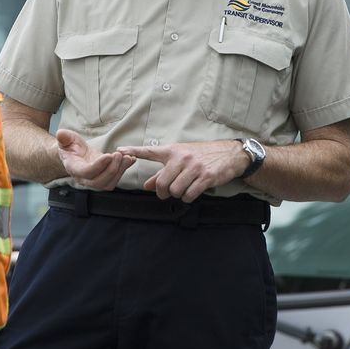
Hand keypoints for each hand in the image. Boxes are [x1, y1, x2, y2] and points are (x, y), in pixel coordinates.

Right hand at [56, 129, 134, 189]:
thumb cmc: (71, 147)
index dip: (98, 166)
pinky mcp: (105, 179)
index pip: (86, 172)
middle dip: (112, 169)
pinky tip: (130, 159)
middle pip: (99, 182)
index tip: (108, 155)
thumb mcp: (66, 139)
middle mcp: (84, 179)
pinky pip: (115, 179)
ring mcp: (95, 181)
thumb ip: (64, 137)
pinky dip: (124, 170)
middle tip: (119, 155)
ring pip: (109, 183)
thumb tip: (61, 133)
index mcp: (74, 169)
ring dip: (120, 171)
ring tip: (127, 157)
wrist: (76, 155)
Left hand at [116, 140, 245, 201]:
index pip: (150, 151)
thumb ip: (162, 172)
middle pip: (162, 183)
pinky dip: (189, 197)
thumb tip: (147, 186)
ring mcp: (194, 167)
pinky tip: (193, 191)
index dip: (134, 151)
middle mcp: (182, 158)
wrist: (229, 154)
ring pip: (175, 191)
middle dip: (163, 192)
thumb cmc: (202, 156)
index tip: (120, 151)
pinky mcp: (206, 177)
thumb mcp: (181, 159)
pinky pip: (189, 194)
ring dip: (178, 195)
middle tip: (167, 193)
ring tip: (185, 188)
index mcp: (173, 151)